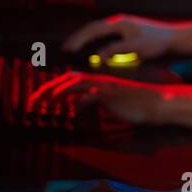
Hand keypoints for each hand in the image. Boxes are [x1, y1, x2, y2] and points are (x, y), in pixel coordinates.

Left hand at [28, 72, 163, 123]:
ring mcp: (104, 86)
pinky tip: (70, 112)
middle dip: (48, 87)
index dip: (55, 85)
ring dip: (56, 92)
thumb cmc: (138, 105)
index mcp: (99, 80)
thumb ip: (96, 102)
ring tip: (43, 102)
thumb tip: (80, 108)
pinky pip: (88, 97)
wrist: (157, 104)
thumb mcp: (113, 102)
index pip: (71, 78)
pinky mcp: (110, 95)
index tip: (42, 95)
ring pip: (74, 84)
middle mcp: (100, 80)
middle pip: (68, 78)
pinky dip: (77, 104)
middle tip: (33, 99)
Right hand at [63, 13, 176, 57]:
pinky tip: (94, 51)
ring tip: (75, 49)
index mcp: (119, 23)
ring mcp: (123, 27)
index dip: (79, 39)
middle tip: (66, 48)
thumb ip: (116, 50)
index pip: (93, 30)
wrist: (174, 39)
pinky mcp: (128, 33)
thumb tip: (98, 56)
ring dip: (86, 39)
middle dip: (78, 38)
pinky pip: (107, 36)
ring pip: (99, 31)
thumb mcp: (136, 48)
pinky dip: (97, 42)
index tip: (68, 49)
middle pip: (93, 28)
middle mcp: (119, 22)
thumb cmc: (157, 43)